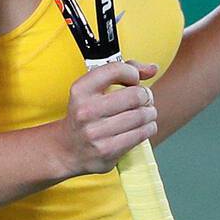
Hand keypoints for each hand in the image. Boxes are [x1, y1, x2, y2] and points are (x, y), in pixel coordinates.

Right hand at [56, 60, 158, 175]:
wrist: (67, 149)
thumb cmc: (86, 114)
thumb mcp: (94, 88)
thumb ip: (122, 72)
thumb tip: (152, 69)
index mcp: (81, 90)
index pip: (116, 70)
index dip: (133, 73)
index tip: (134, 80)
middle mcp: (86, 110)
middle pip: (136, 95)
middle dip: (146, 95)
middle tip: (144, 98)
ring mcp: (95, 133)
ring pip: (142, 115)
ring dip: (150, 113)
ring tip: (145, 113)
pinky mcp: (107, 151)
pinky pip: (141, 133)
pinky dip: (148, 127)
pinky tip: (142, 126)